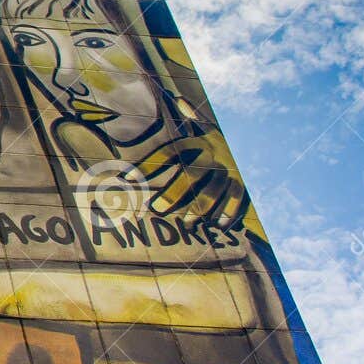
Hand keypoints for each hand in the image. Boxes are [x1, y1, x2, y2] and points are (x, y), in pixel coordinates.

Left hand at [135, 132, 249, 229]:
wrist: (234, 137)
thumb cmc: (194, 151)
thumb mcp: (180, 142)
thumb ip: (157, 149)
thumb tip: (125, 165)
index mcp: (190, 143)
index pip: (166, 153)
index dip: (149, 166)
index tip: (128, 180)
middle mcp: (208, 154)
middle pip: (192, 173)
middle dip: (175, 192)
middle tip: (159, 209)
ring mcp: (226, 167)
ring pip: (215, 187)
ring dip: (201, 206)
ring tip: (187, 223)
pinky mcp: (239, 180)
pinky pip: (237, 195)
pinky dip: (229, 210)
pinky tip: (218, 225)